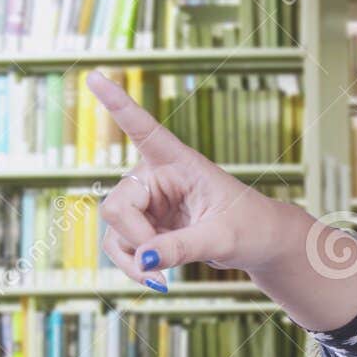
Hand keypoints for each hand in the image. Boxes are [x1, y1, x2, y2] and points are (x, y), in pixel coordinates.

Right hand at [86, 70, 299, 288]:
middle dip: (134, 237)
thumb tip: (144, 261)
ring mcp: (148, 202)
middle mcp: (156, 177)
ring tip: (158, 280)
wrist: (260, 243)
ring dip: (130, 260)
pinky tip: (155, 280)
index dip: (119, 105)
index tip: (96, 75)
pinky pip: (123, 247)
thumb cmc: (251, 228)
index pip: (146, 130)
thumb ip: (183, 247)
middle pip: (117, 205)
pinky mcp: (146, 225)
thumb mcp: (223, 238)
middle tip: (159, 263)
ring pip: (115, 230)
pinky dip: (133, 266)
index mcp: (180, 163)